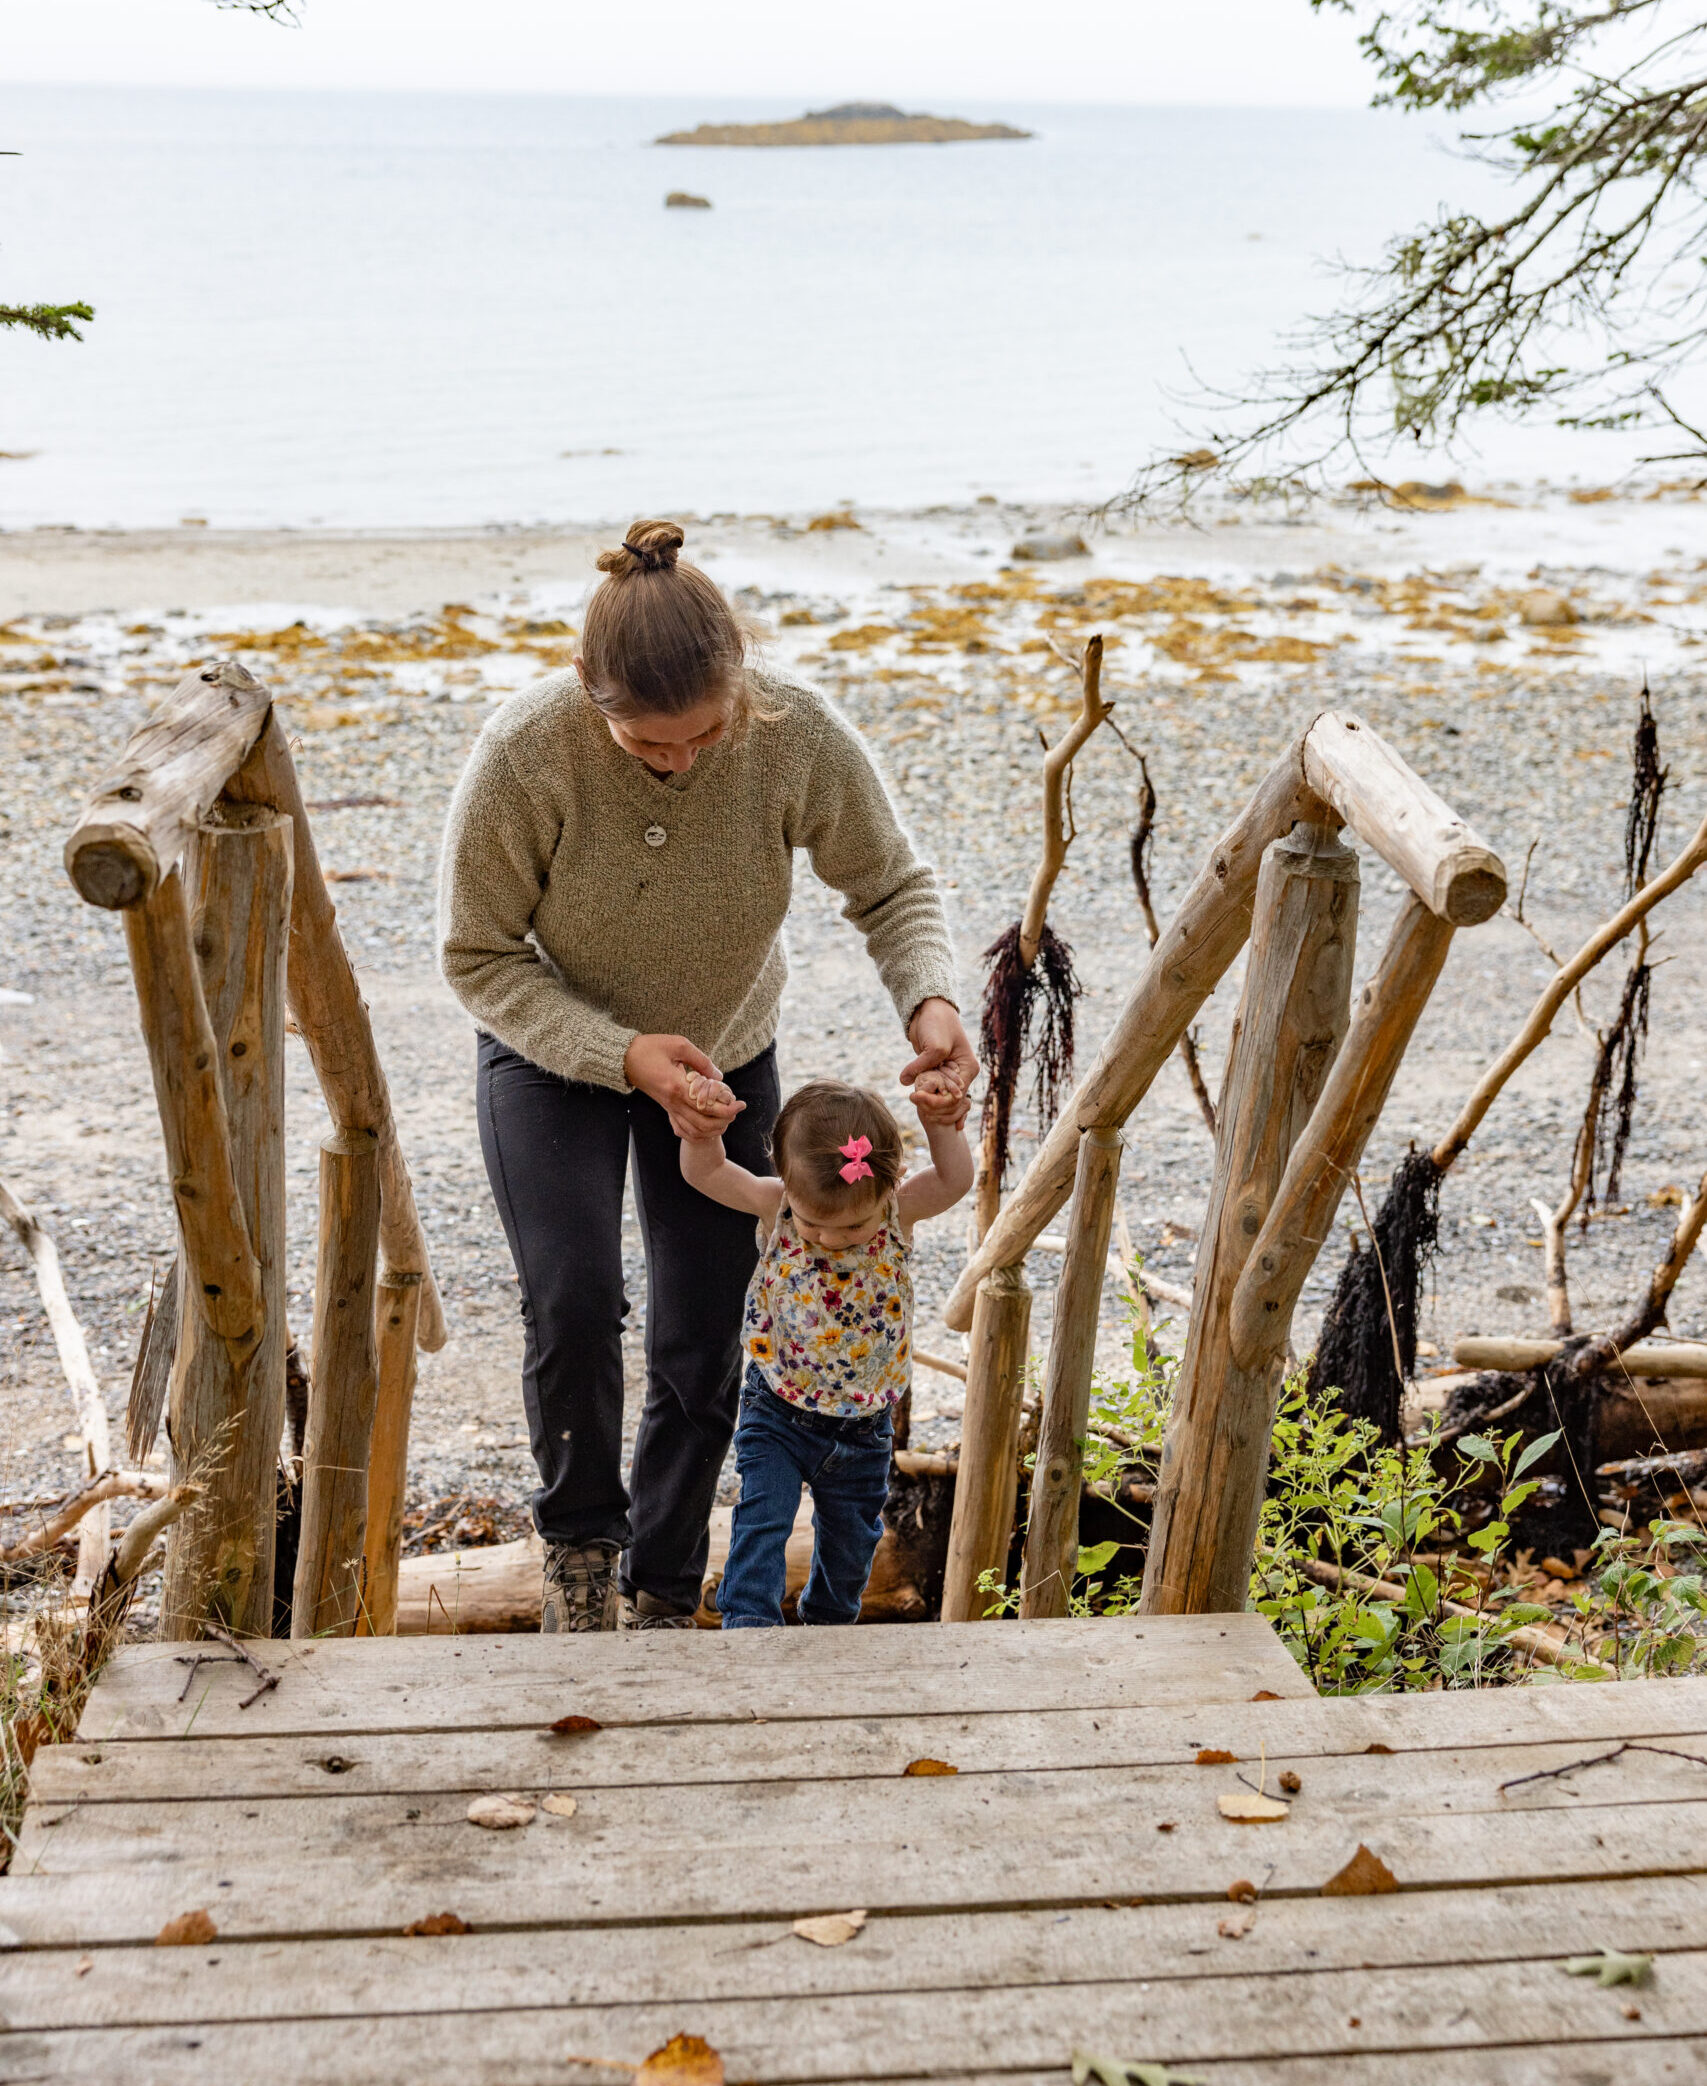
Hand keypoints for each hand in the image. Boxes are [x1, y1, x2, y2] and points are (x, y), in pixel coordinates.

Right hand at [624, 1033, 745, 1137]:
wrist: (625, 1059)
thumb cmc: (651, 1048)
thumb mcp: (679, 1045)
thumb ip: (702, 1060)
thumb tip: (719, 1076)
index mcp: (677, 1086)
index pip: (707, 1106)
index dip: (727, 1108)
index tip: (740, 1103)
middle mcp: (673, 1102)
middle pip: (703, 1123)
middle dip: (724, 1120)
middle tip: (737, 1109)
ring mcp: (668, 1108)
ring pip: (694, 1130)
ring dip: (713, 1128)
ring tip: (726, 1117)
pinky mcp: (665, 1109)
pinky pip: (683, 1130)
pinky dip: (698, 1132)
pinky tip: (708, 1124)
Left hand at [900, 998, 975, 1127]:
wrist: (928, 1008)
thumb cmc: (938, 1023)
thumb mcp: (934, 1047)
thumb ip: (920, 1067)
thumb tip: (904, 1081)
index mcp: (968, 1068)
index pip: (955, 1096)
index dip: (937, 1100)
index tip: (917, 1098)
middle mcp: (960, 1073)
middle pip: (947, 1099)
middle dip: (931, 1102)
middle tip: (913, 1098)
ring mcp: (947, 1072)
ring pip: (937, 1094)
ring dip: (926, 1098)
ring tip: (913, 1098)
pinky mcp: (934, 1069)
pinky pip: (929, 1086)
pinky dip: (922, 1091)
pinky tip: (916, 1097)